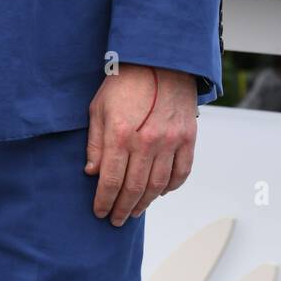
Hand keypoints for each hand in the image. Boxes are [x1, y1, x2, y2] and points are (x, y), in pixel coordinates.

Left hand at [85, 63, 197, 224]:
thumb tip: (92, 172)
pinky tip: (158, 192)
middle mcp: (146, 141)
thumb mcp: (99, 107)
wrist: (160, 60)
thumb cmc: (125, 82)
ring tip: (134, 211)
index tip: (99, 212)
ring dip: (144, 203)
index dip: (104, 201)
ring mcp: (170, 141)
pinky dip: (170, 187)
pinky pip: (181, 172)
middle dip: (122, 208)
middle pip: (134, 188)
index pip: (111, 180)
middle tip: (116, 219)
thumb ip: (96, 142)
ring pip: (157, 185)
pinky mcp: (188, 138)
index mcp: (121, 133)